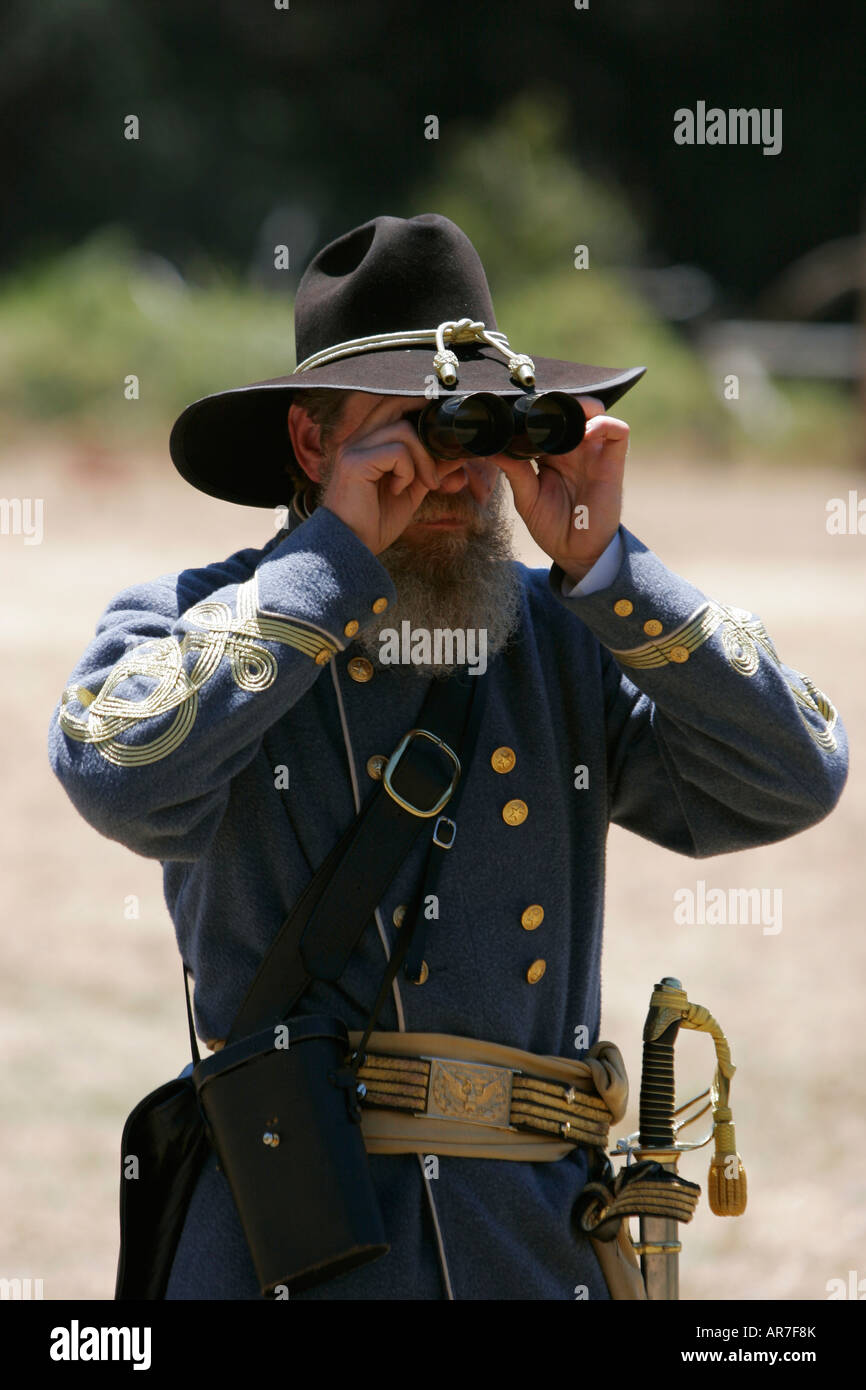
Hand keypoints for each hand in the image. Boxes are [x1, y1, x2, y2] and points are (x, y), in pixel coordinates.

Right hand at [318, 396, 467, 554]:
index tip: (442, 425)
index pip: (394, 404)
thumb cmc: (375, 521)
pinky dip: (407, 472)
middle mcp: (357, 438)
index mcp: (367, 441)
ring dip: (424, 460)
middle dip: (427, 423)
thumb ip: (430, 467)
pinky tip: (398, 490)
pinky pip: (397, 453)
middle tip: (444, 448)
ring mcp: (353, 448)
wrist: (352, 548)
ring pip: (404, 431)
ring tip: (425, 485)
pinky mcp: (355, 463)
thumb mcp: (411, 489)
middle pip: (398, 403)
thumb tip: (458, 452)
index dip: (420, 405)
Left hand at [492, 402, 628, 583]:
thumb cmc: (552, 526)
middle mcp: (574, 448)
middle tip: (538, 403)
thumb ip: (514, 471)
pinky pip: (617, 430)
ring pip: (594, 411)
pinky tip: (585, 432)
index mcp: (551, 452)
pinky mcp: (613, 462)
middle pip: (570, 409)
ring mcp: (594, 453)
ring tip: (562, 412)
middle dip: (556, 401)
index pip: (546, 420)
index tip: (516, 407)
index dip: (535, 411)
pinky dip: (603, 424)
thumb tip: (490, 448)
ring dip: (580, 406)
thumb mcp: (527, 497)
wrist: (576, 553)